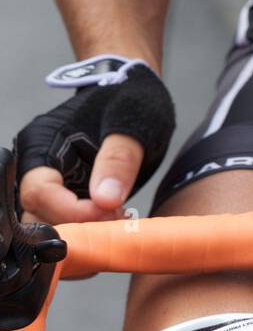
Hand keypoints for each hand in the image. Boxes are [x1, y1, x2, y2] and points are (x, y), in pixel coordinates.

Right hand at [15, 55, 174, 242]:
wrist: (136, 93)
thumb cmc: (129, 96)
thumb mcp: (132, 118)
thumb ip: (119, 158)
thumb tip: (105, 199)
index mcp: (43, 143)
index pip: (39, 192)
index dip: (72, 211)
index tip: (111, 212)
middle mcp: (40, 168)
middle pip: (38, 218)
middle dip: (79, 228)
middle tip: (120, 221)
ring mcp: (54, 186)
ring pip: (50, 229)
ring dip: (85, 237)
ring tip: (121, 222)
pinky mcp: (69, 199)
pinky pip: (69, 228)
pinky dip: (90, 235)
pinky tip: (116, 226)